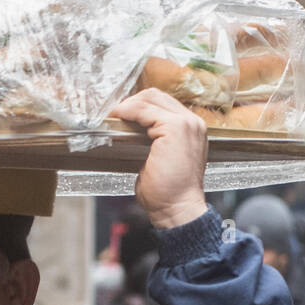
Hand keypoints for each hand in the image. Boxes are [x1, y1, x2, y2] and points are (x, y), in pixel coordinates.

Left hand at [113, 89, 207, 229]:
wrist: (177, 209)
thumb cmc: (167, 192)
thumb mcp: (159, 159)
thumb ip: (151, 141)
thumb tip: (129, 131)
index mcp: (190, 129)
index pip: (162, 103)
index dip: (138, 105)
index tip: (119, 115)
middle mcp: (192, 122)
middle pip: (156, 96)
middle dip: (131, 102)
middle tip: (112, 114)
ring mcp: (186, 123)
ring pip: (150, 99)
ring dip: (128, 106)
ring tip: (113, 116)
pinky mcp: (175, 128)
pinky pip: (145, 110)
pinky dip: (128, 112)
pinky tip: (118, 118)